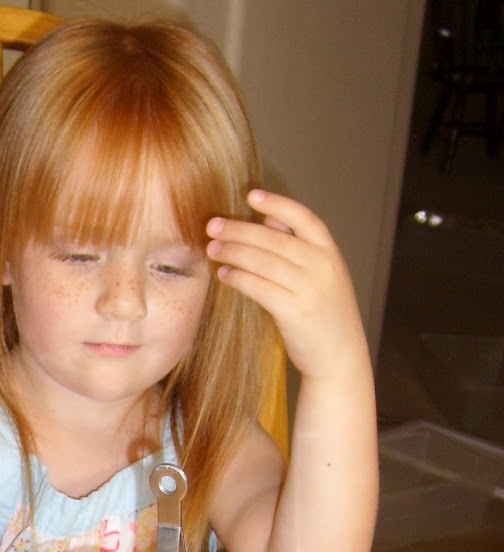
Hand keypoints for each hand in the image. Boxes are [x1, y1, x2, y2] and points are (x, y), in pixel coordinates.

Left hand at [205, 190, 365, 381]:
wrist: (340, 356)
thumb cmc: (324, 314)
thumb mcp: (320, 275)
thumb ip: (298, 246)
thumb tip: (268, 219)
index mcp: (330, 252)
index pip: (304, 218)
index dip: (277, 204)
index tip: (251, 195)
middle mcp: (322, 266)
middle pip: (275, 239)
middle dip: (240, 230)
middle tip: (212, 225)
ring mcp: (310, 289)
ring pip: (264, 262)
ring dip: (233, 252)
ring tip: (211, 248)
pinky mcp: (295, 312)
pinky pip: (260, 288)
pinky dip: (238, 278)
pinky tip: (223, 274)